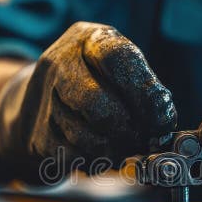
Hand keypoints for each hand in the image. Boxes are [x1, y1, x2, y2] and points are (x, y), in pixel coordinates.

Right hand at [0, 22, 176, 177]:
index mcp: (89, 39)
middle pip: (96, 103)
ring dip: (114, 151)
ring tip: (126, 149)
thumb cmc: (97, 83)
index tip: (163, 120)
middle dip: (128, 130)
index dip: (145, 92)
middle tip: (144, 140)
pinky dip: (96, 162)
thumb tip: (163, 122)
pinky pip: (73, 156)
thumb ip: (143, 88)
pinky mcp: (38, 134)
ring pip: (84, 136)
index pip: (117, 57)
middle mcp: (60, 62)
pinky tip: (104, 156)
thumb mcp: (119, 69)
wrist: (41, 102)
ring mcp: (44, 98)